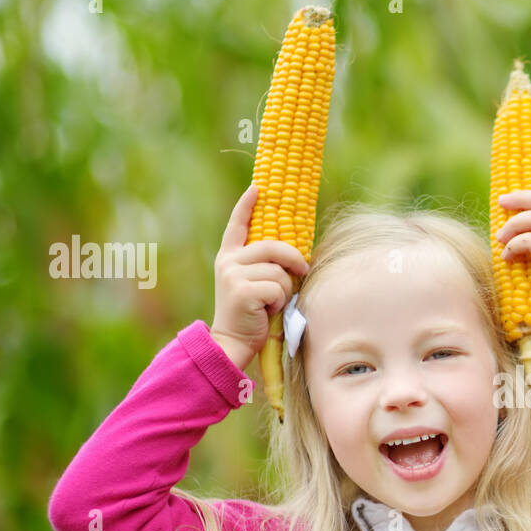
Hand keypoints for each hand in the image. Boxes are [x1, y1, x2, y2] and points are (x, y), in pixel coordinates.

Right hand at [210, 184, 308, 366]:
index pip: (237, 225)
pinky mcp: (242, 291)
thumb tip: (296, 254)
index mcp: (228, 257)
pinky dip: (280, 302)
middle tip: (303, 271)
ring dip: (285, 290)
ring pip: (279, 271)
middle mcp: (228, 262)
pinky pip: (278, 288)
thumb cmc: (251, 314)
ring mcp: (233, 275)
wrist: (232, 342)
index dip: (247, 205)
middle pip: (273, 246)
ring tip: (273, 302)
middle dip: (294, 259)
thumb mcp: (253, 284)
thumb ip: (264, 266)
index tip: (258, 188)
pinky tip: (267, 311)